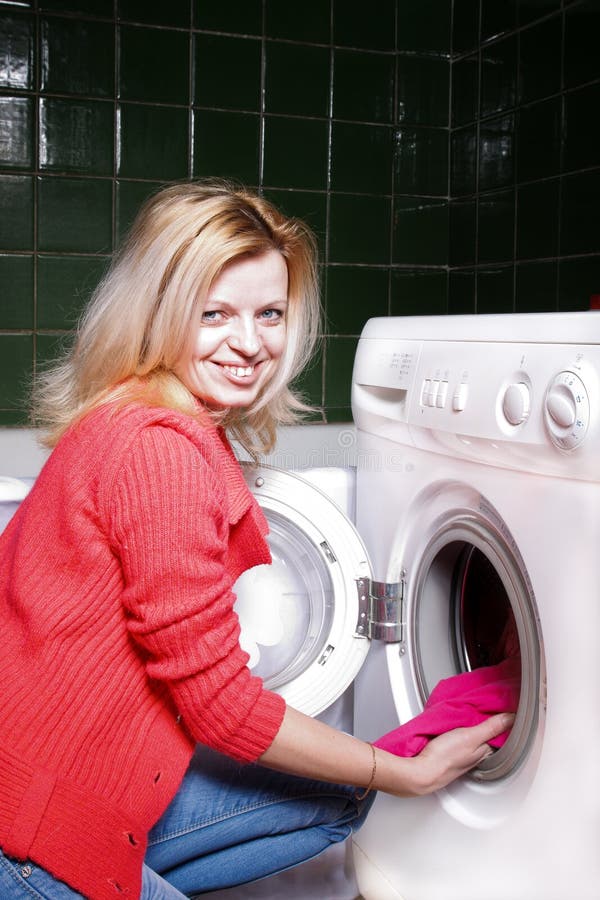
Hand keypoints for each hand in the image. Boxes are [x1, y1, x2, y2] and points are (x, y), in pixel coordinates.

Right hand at [396, 713, 514, 795]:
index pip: (500, 734)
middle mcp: (476, 756)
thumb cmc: (444, 757)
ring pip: (474, 738)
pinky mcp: (450, 755)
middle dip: (489, 723)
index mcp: (484, 751)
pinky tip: (457, 727)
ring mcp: (463, 756)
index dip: (503, 720)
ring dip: (474, 727)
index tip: (504, 706)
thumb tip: (512, 718)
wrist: (421, 772)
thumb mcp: (470, 737)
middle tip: (489, 707)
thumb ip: (490, 728)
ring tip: (474, 712)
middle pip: (487, 736)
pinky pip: (461, 740)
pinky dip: (462, 732)